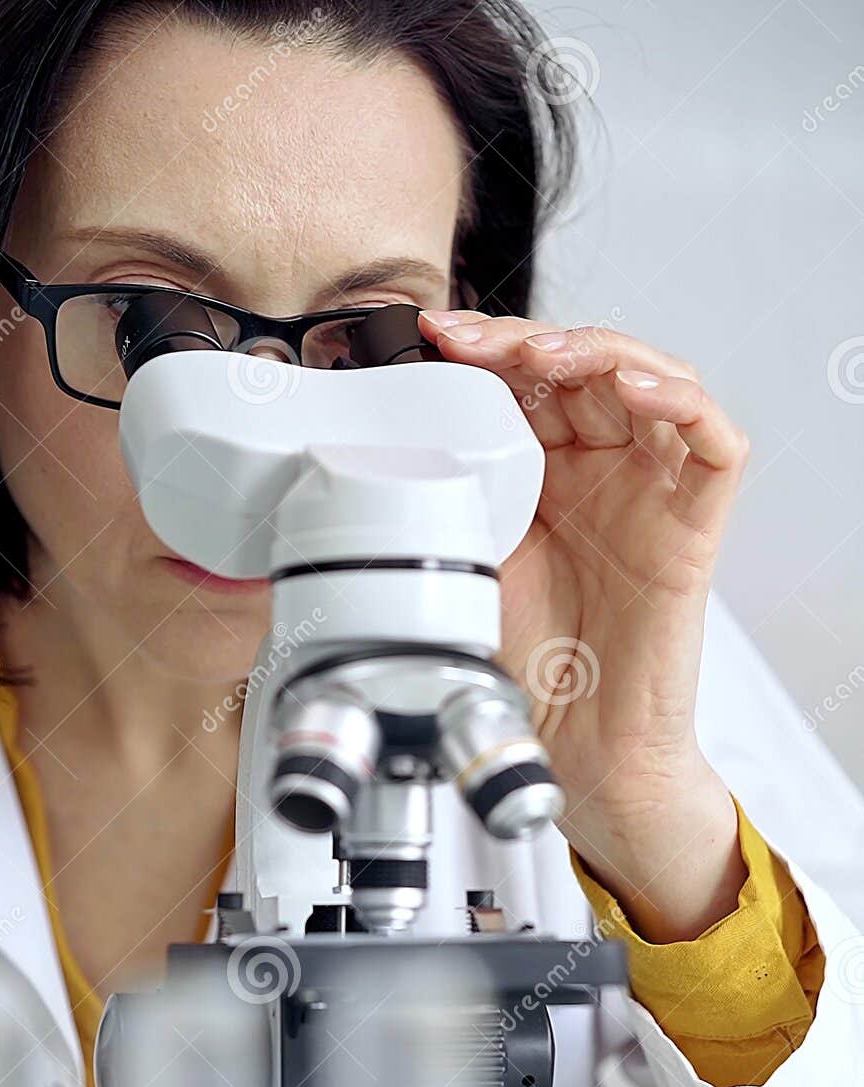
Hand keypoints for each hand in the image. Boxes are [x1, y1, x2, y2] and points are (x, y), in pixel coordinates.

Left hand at [418, 310, 750, 940]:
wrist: (571, 749)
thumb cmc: (524, 669)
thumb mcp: (463, 560)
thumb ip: (445, 494)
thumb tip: (372, 439)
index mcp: (546, 476)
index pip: (529, 381)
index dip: (489, 346)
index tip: (434, 335)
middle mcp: (602, 474)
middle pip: (585, 366)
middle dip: (528, 340)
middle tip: (475, 342)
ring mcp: (652, 495)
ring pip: (653, 381)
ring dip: (599, 352)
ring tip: (545, 358)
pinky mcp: (694, 528)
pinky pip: (715, 445)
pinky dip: (682, 402)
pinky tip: (635, 390)